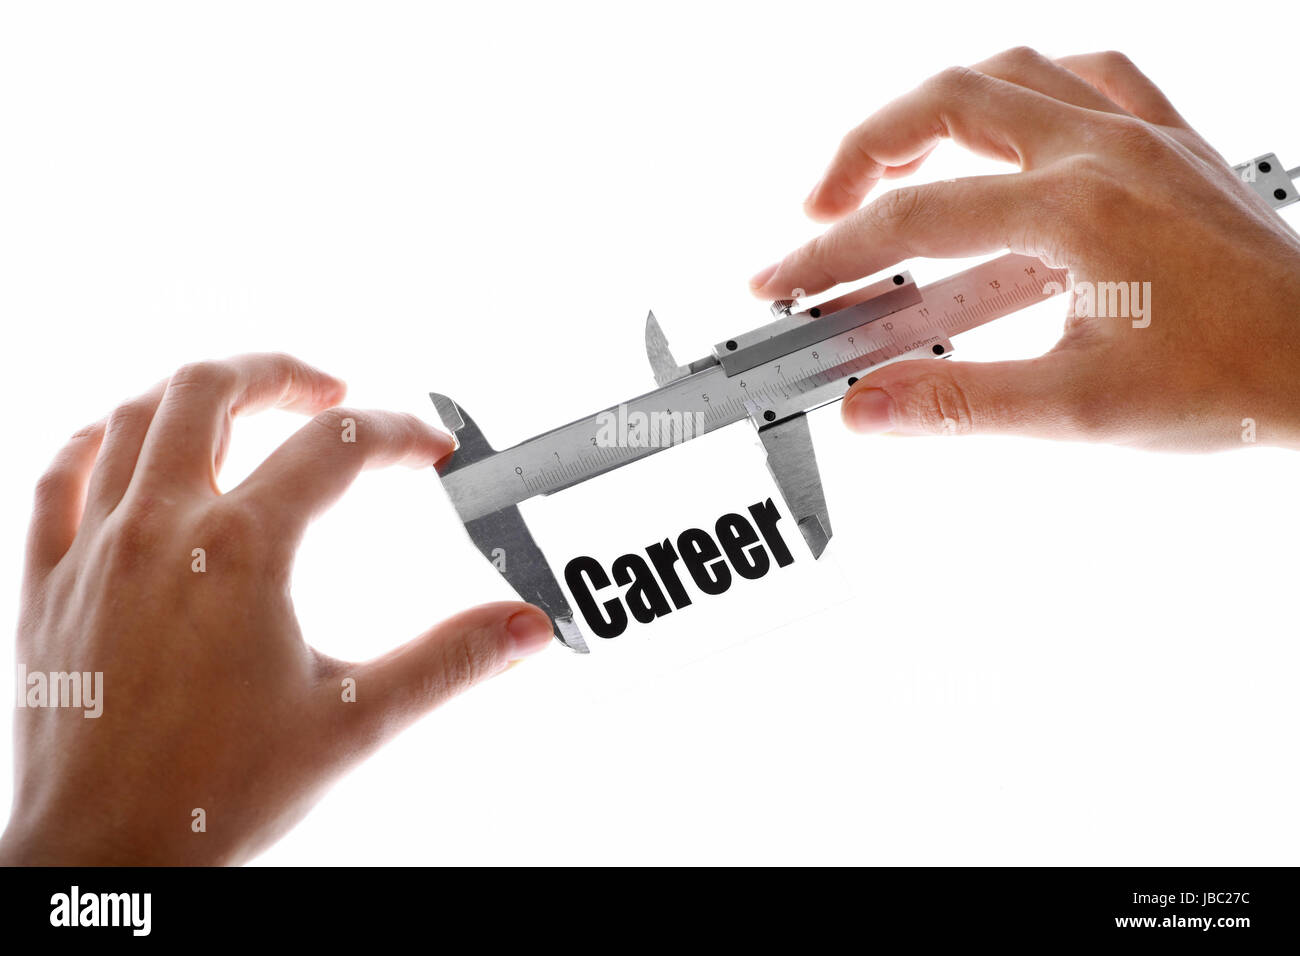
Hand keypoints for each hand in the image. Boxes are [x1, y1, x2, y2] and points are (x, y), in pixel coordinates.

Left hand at [0, 353, 553, 864]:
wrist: (104, 859)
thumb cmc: (216, 795)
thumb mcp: (355, 720)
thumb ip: (449, 661)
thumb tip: (525, 628)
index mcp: (241, 551)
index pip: (338, 449)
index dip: (399, 435)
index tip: (431, 450)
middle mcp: (159, 529)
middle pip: (212, 390)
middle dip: (281, 373)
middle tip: (331, 393)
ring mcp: (92, 550)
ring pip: (133, 418)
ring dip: (197, 396)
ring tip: (245, 408)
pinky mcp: (46, 584)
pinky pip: (57, 478)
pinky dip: (96, 442)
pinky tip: (126, 446)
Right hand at [750, 48, 1299, 450]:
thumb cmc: (1234, 381)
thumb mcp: (1078, 409)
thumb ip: (957, 404)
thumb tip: (868, 406)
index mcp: (1075, 208)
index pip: (913, 220)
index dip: (830, 256)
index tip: (783, 285)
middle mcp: (1103, 151)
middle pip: (947, 105)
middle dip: (862, 154)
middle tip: (818, 211)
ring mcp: (1140, 137)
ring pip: (1010, 73)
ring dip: (933, 110)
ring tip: (891, 163)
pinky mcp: (1169, 145)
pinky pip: (1092, 76)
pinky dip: (1029, 90)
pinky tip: (1010, 125)